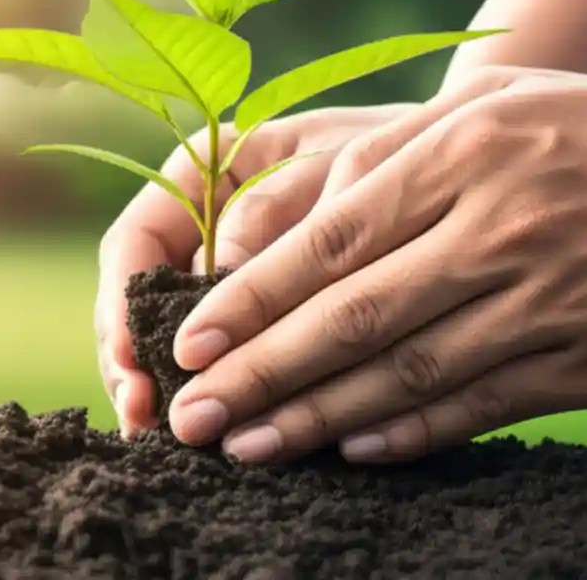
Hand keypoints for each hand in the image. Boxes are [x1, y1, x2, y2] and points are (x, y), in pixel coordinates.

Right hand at [98, 104, 412, 436]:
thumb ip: (277, 208)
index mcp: (201, 174)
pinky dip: (217, 395)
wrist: (462, 169)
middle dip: (133, 361)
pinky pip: (225, 359)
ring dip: (162, 389)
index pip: (136, 241)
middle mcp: (201, 228)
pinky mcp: (263, 320)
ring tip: (161, 432)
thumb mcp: (340, 164)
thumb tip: (214, 271)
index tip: (134, 358)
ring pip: (172, 337)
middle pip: (140, 300)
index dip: (124, 303)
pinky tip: (217, 427)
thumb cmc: (402, 153)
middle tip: (144, 415)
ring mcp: (227, 275)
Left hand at [169, 66, 586, 462]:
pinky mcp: (582, 356)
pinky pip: (483, 404)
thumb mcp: (486, 104)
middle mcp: (501, 226)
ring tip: (246, 445)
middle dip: (264, 373)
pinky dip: (413, 432)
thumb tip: (272, 227)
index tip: (191, 343)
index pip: (331, 240)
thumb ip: (381, 154)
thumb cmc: (572, 127)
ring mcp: (548, 297)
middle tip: (192, 415)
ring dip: (318, 416)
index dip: (253, 299)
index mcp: (465, 152)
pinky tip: (350, 449)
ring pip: (410, 372)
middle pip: (356, 316)